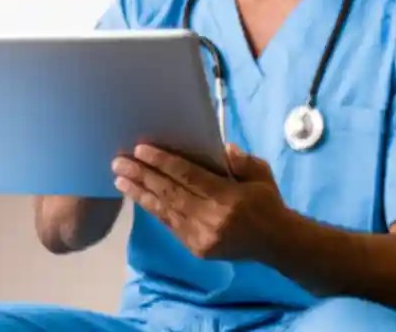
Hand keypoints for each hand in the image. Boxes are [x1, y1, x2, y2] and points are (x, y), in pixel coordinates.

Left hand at [112, 143, 288, 261]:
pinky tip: (138, 197)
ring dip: (140, 193)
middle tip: (119, 161)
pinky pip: (169, 224)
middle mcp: (211, 218)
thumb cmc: (267, 203)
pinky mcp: (196, 248)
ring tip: (119, 179)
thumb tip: (220, 147)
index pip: (188, 176)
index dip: (163, 162)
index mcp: (228, 197)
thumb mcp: (260, 174)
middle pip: (170, 192)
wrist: (276, 243)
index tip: (140, 149)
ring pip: (165, 210)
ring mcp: (201, 236)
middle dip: (142, 175)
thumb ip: (240, 160)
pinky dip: (153, 209)